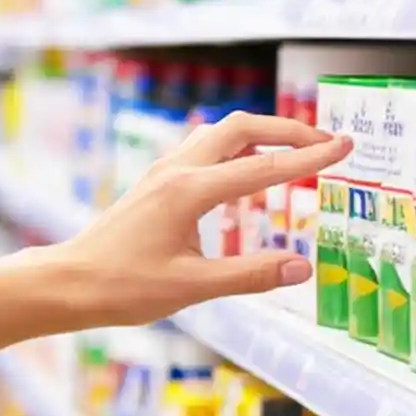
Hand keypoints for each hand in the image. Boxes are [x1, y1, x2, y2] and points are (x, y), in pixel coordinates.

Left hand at [49, 112, 352, 326]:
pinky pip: (205, 148)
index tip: (345, 146)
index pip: (265, 168)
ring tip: (295, 151)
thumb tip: (303, 267)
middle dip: (288, 131)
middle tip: (326, 144)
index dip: (310, 158)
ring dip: (261, 135)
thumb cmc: (123, 287)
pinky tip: (247, 170)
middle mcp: (178, 171)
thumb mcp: (191, 288)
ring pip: (221, 133)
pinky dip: (237, 148)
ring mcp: (164, 171)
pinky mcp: (157, 181)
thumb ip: (249, 275)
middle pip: (242, 128)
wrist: (69, 281)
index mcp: (190, 191)